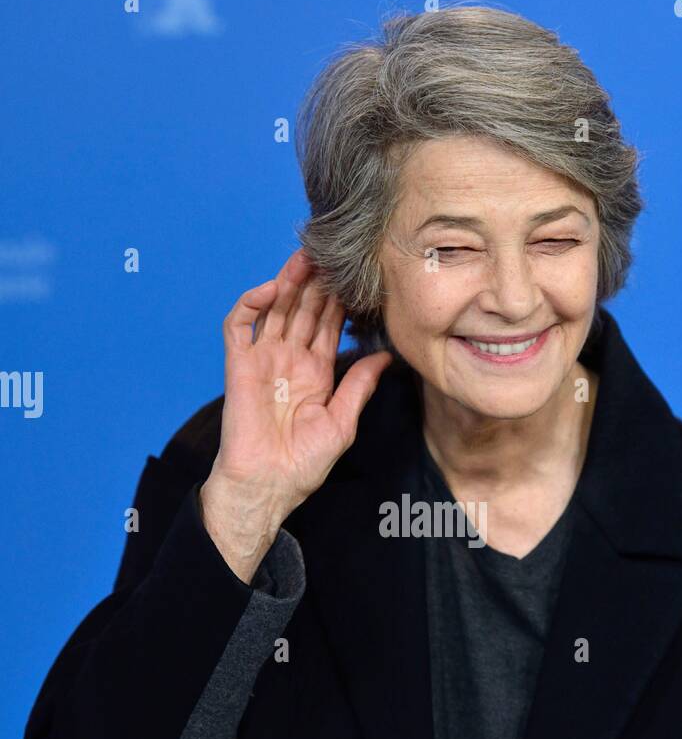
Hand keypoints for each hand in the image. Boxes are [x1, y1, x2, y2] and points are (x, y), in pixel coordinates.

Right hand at [200, 249, 391, 581]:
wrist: (268, 486)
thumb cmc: (303, 465)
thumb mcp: (342, 422)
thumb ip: (360, 385)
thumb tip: (386, 356)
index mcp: (315, 373)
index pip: (327, 325)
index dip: (338, 300)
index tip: (355, 276)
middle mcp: (288, 361)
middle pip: (302, 309)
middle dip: (315, 282)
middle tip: (330, 253)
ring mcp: (262, 361)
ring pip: (274, 310)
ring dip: (287, 282)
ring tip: (304, 257)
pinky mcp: (238, 365)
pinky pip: (239, 326)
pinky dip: (250, 304)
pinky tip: (271, 289)